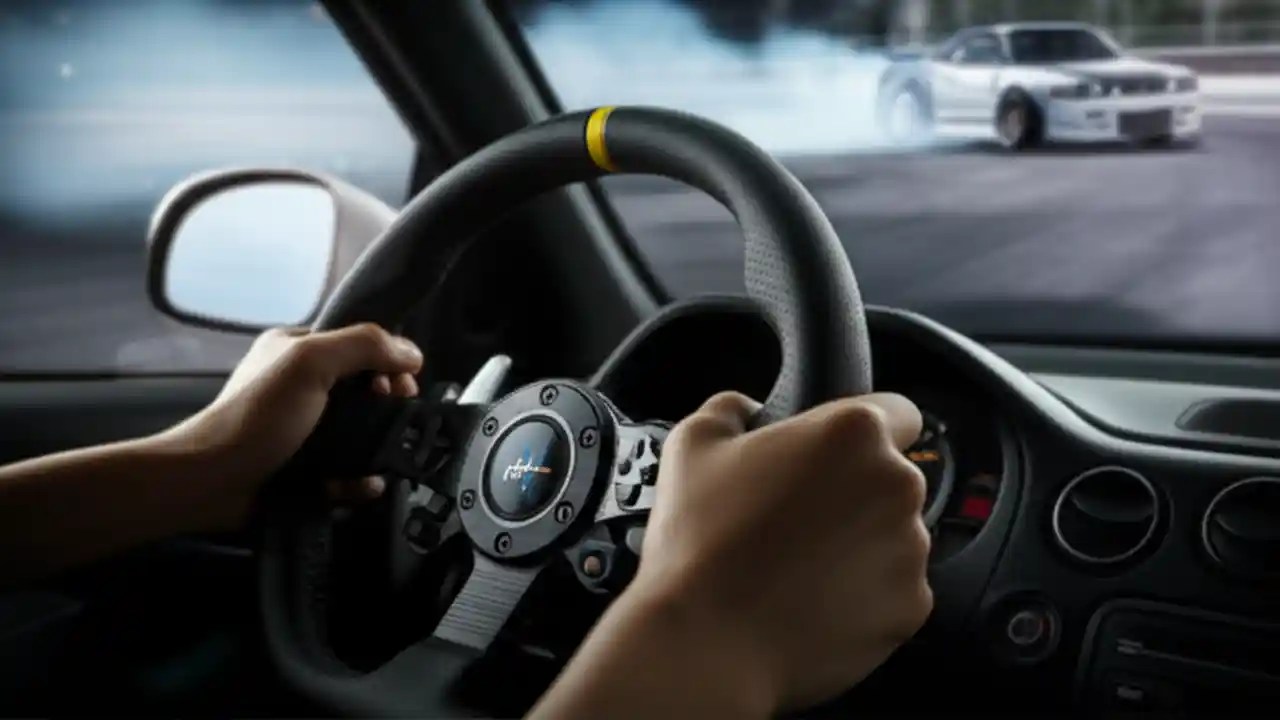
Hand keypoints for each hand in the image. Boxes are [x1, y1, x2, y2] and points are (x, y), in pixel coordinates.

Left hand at [166, 323, 423, 530]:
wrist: (212, 483)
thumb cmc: (257, 416)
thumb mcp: (310, 363)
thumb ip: (364, 346)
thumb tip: (413, 354)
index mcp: (296, 349)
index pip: (358, 345)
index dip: (388, 363)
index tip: (404, 386)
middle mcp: (300, 385)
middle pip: (366, 392)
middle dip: (387, 410)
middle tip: (397, 423)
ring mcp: (303, 429)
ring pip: (361, 434)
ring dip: (377, 450)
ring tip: (380, 463)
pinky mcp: (306, 467)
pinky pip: (347, 470)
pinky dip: (358, 481)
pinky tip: (361, 485)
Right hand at [631, 392, 930, 711]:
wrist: (707, 642)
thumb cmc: (699, 542)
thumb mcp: (692, 445)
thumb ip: (730, 409)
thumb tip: (745, 409)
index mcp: (853, 433)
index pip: (897, 411)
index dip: (858, 434)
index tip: (831, 456)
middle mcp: (896, 485)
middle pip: (889, 478)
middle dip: (852, 493)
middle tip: (794, 517)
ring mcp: (910, 550)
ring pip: (892, 536)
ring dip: (858, 545)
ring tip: (796, 565)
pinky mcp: (910, 608)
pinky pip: (893, 590)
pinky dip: (862, 595)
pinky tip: (810, 600)